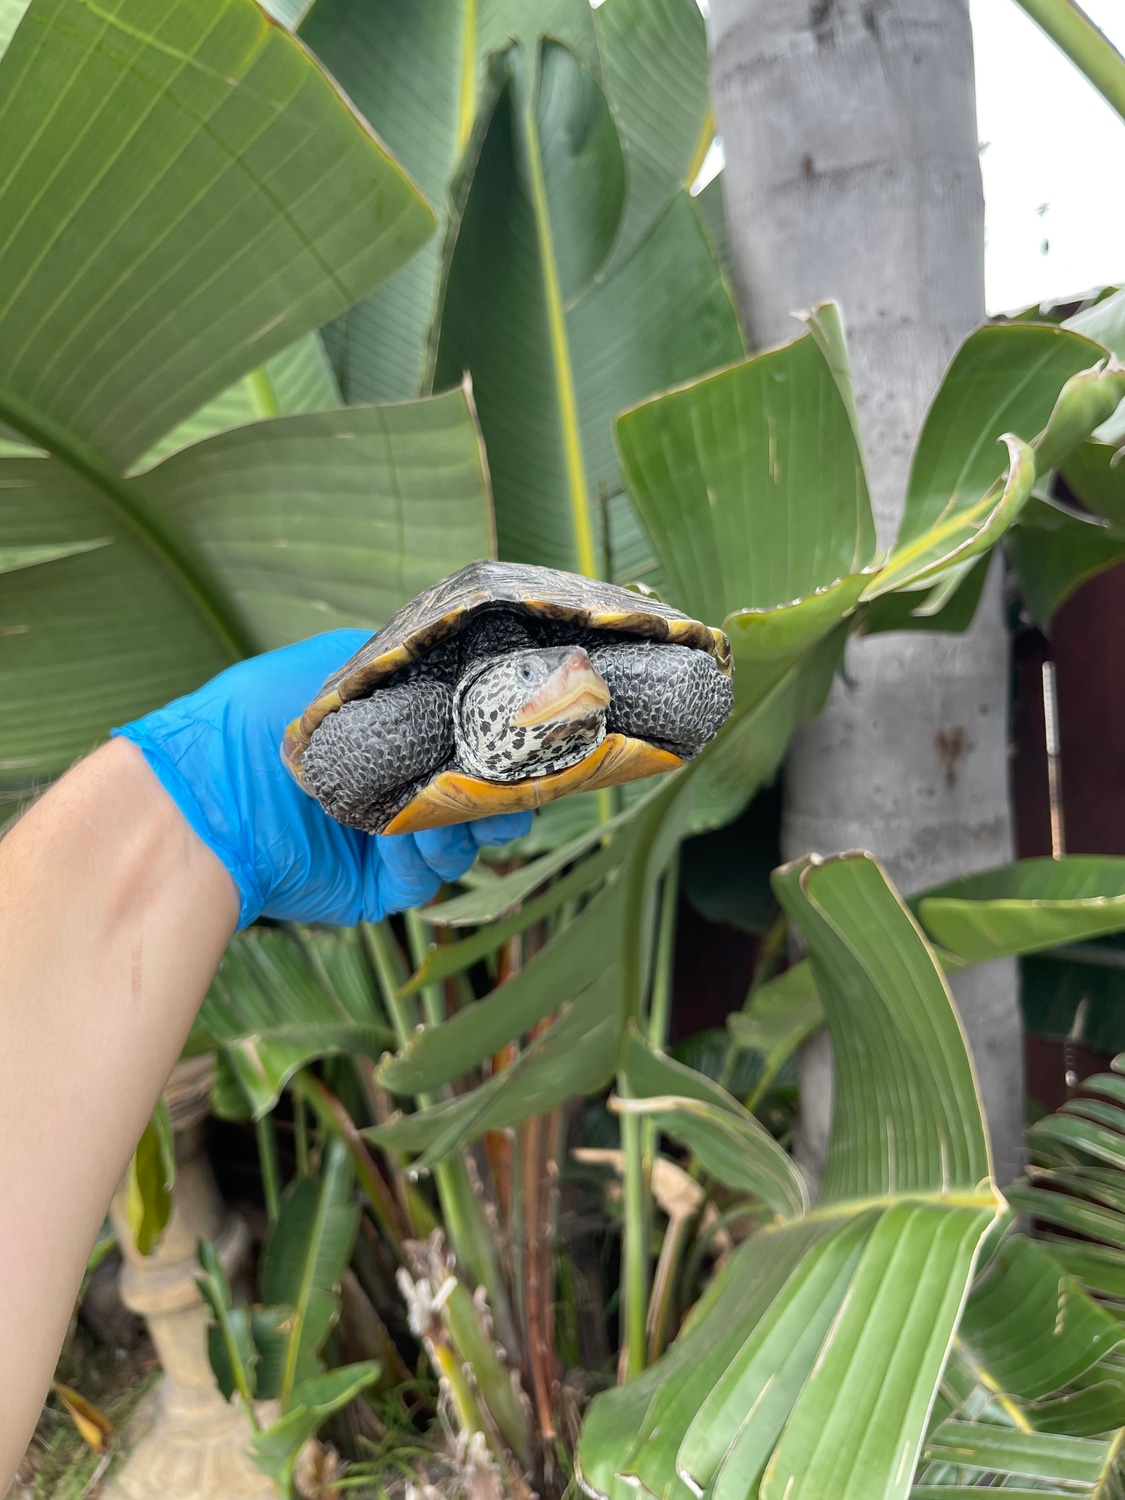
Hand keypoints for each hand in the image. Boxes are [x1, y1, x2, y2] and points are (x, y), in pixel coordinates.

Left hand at [113, 631, 530, 927]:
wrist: (210, 796)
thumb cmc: (260, 717)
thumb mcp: (334, 665)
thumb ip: (396, 661)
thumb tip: (451, 657)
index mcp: (383, 737)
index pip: (460, 744)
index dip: (494, 745)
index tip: (520, 741)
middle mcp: (389, 788)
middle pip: (474, 801)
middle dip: (499, 798)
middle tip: (512, 794)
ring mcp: (383, 840)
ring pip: (460, 844)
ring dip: (465, 827)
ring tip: (452, 813)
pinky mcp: (374, 886)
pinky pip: (426, 879)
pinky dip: (429, 858)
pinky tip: (413, 836)